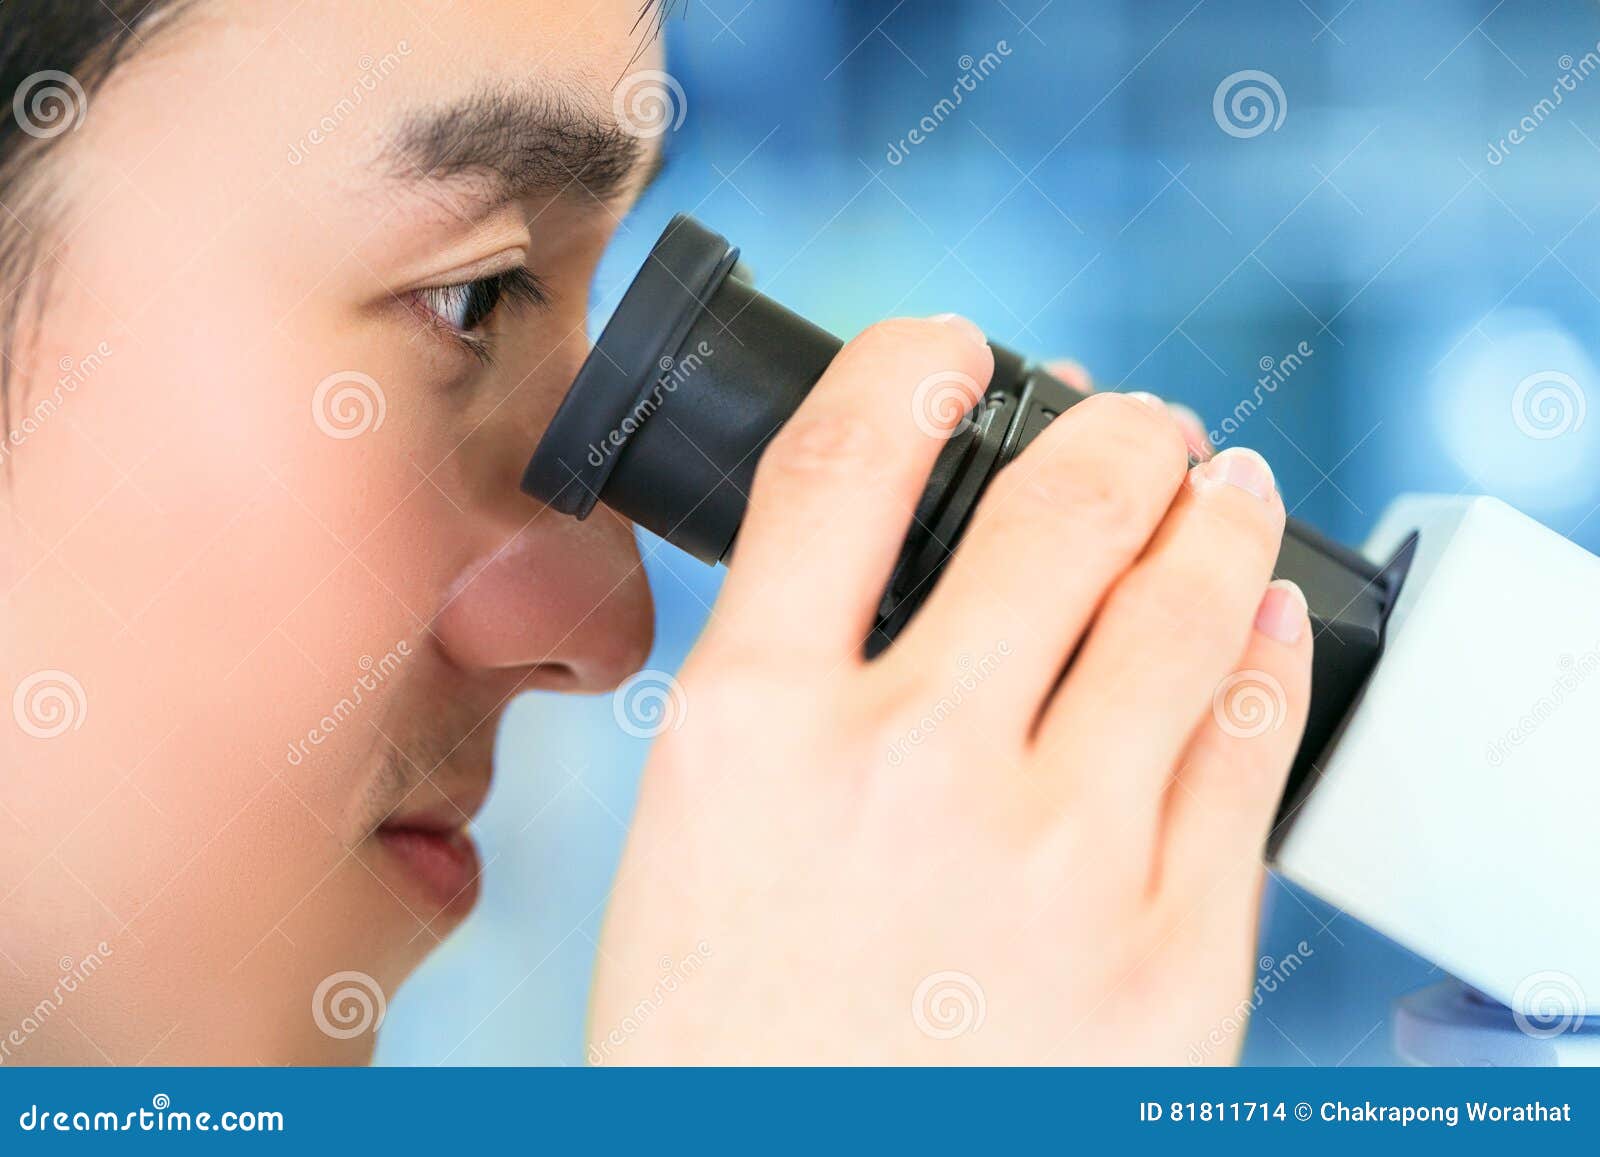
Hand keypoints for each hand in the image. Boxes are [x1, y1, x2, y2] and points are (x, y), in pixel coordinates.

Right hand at [588, 315, 1310, 1063]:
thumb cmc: (727, 1056)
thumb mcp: (694, 844)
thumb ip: (782, 695)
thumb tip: (881, 578)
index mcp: (751, 725)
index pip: (845, 457)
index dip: (912, 358)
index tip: (949, 346)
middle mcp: (908, 759)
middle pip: (1057, 501)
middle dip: (1112, 427)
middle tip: (1130, 421)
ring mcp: (1057, 850)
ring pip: (1185, 597)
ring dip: (1214, 508)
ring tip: (1220, 482)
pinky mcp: (1172, 940)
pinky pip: (1249, 737)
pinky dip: (1268, 648)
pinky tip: (1266, 619)